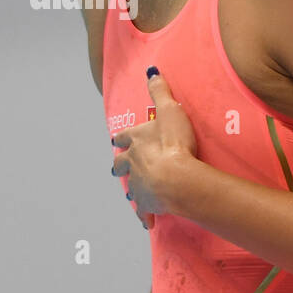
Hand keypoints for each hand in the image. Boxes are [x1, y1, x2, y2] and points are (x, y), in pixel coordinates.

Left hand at [111, 70, 197, 228]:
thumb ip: (159, 91)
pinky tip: (146, 221)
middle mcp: (131, 162)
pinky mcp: (146, 203)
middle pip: (120, 164)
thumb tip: (151, 70)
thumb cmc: (173, 142)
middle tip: (117, 167)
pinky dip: (144, 215)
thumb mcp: (169, 110)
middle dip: (119, 164)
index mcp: (135, 141)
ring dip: (130, 188)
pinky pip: (143, 211)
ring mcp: (137, 184)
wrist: (176, 178)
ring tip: (130, 191)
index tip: (117, 140)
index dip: (121, 139)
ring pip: (129, 187)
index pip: (123, 138)